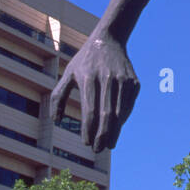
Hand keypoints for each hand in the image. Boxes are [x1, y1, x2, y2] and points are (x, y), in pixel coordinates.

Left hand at [51, 31, 139, 151]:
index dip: (88, 129)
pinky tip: (117, 128)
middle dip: (102, 135)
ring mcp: (123, 81)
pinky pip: (128, 106)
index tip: (86, 143)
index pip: (89, 110)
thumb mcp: (68, 73)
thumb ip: (59, 96)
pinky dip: (123, 120)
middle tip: (97, 149)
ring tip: (108, 145)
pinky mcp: (134, 83)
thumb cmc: (84, 61)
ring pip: (119, 113)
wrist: (108, 40)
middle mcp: (107, 80)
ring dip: (114, 132)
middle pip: (106, 115)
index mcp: (88, 78)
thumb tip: (55, 120)